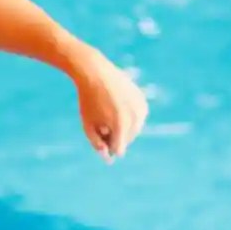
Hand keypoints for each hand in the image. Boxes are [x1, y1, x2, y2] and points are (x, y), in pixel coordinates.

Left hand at [70, 47, 147, 161]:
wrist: (95, 72)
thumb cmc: (88, 101)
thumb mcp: (88, 125)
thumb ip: (97, 144)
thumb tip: (109, 158)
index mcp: (120, 124)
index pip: (118, 149)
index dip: (107, 146)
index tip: (99, 134)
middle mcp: (135, 117)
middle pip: (126, 140)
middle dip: (114, 136)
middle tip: (101, 121)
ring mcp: (141, 109)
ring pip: (133, 131)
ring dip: (122, 128)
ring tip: (107, 113)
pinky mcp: (143, 102)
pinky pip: (137, 120)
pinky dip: (127, 118)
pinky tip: (116, 106)